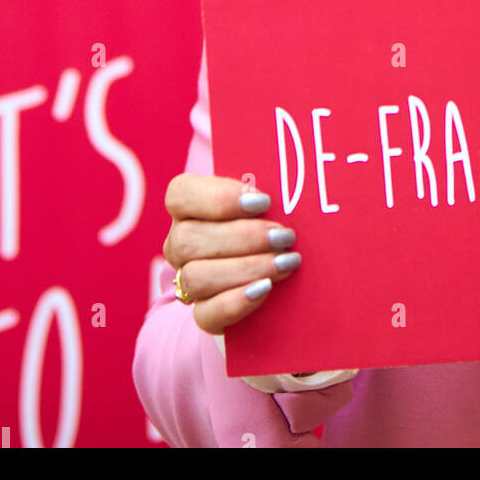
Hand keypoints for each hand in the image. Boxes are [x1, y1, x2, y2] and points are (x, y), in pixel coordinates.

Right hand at [162, 174, 300, 335]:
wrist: (275, 270)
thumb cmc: (272, 219)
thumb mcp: (267, 198)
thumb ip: (268, 183)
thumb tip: (299, 164)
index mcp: (188, 206)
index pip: (181, 194)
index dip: (219, 198)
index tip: (263, 200)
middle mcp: (181, 242)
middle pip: (190, 239)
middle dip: (244, 237)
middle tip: (285, 236)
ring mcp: (188, 280)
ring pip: (197, 277)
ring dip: (246, 268)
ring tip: (285, 262)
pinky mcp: (205, 314)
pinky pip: (206, 315)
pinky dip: (236, 302)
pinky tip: (265, 289)